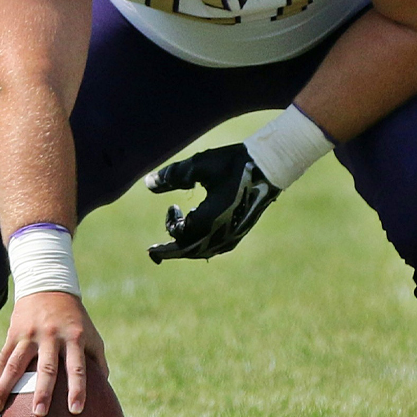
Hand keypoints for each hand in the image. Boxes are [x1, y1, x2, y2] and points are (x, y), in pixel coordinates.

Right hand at [0, 291, 104, 416]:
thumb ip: (97, 359)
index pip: (77, 367)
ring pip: (16, 364)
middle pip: (46, 368)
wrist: (48, 286)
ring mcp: (30, 334)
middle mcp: (52, 336)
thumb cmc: (74, 318)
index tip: (76, 410)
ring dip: (6, 387)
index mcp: (74, 338)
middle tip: (39, 413)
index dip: (77, 389)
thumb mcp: (90, 333)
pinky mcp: (14, 332)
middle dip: (42, 391)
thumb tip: (104, 390)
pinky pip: (4, 356)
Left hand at [144, 143, 281, 260]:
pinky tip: (196, 238)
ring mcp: (232, 236)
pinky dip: (200, 247)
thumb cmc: (233, 163)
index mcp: (210, 219)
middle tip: (153, 253)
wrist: (269, 167)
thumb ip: (173, 175)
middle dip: (169, 251)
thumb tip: (147, 183)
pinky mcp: (239, 234)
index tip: (172, 206)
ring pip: (202, 252)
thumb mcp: (200, 165)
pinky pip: (215, 248)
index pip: (180, 234)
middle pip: (188, 251)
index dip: (171, 223)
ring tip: (173, 242)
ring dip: (185, 248)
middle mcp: (221, 233)